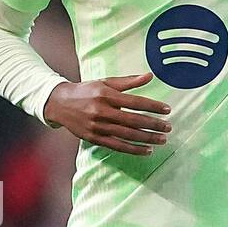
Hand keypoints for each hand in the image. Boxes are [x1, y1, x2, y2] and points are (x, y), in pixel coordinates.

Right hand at [43, 72, 171, 155]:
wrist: (58, 103)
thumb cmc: (86, 90)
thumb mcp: (106, 82)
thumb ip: (129, 81)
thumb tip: (150, 75)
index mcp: (106, 95)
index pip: (135, 102)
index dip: (153, 106)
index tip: (167, 110)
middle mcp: (101, 111)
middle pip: (133, 120)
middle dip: (153, 124)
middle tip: (169, 127)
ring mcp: (97, 126)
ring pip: (127, 135)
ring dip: (147, 139)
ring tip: (163, 140)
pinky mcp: (93, 138)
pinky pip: (117, 146)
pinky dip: (133, 149)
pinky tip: (147, 151)